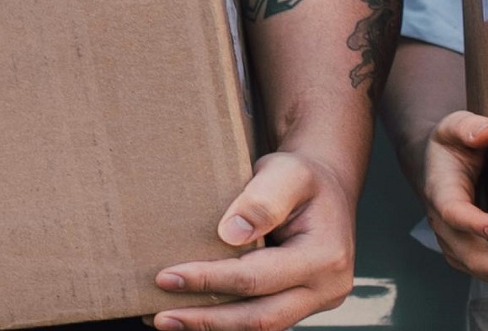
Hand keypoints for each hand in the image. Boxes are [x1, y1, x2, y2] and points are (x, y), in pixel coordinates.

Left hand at [153, 151, 355, 330]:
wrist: (325, 187)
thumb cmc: (303, 177)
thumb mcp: (288, 172)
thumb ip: (263, 200)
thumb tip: (229, 234)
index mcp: (326, 256)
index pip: (258, 277)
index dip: (210, 280)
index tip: (168, 276)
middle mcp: (327, 288)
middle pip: (260, 318)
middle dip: (207, 318)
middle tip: (161, 315)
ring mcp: (315, 302)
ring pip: (260, 327)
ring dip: (212, 326)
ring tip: (167, 319)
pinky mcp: (299, 306)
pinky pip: (260, 319)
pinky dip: (225, 320)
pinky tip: (193, 314)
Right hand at [422, 111, 487, 288]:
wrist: (439, 167)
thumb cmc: (451, 146)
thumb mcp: (453, 127)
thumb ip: (467, 127)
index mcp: (441, 193)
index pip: (454, 213)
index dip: (475, 225)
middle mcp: (447, 228)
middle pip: (475, 257)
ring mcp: (460, 246)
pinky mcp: (475, 255)